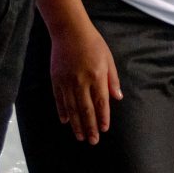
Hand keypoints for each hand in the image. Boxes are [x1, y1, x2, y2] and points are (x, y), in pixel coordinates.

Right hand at [49, 22, 121, 143]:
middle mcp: (81, 82)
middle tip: (92, 141)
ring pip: (71, 108)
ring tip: (80, 136)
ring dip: (76, 124)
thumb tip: (117, 98)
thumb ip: (112, 80)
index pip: (101, 103)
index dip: (103, 118)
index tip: (104, 130)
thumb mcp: (108, 59)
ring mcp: (66, 82)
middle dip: (90, 127)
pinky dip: (62, 111)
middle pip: (86, 110)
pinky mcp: (56, 80)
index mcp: (97, 77)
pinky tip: (65, 121)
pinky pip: (59, 100)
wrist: (69, 31)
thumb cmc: (93, 44)